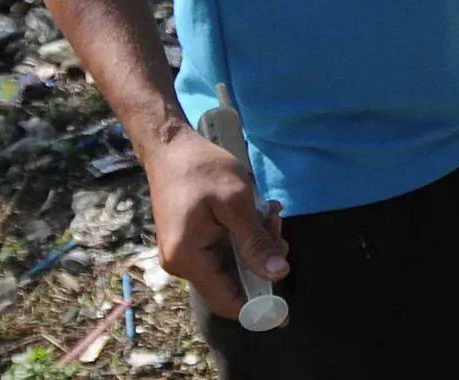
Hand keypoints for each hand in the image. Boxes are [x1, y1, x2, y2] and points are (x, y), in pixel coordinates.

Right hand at [146, 123, 288, 318]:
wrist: (171, 148)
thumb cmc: (202, 170)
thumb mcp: (237, 203)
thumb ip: (256, 242)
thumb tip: (278, 274)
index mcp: (189, 259)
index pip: (227, 301)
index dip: (258, 307)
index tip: (287, 310)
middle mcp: (182, 263)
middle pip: (234, 280)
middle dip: (263, 258)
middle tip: (276, 222)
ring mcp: (185, 253)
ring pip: (233, 263)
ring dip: (257, 242)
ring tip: (268, 211)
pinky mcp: (191, 241)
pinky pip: (224, 250)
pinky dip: (245, 235)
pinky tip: (258, 212)